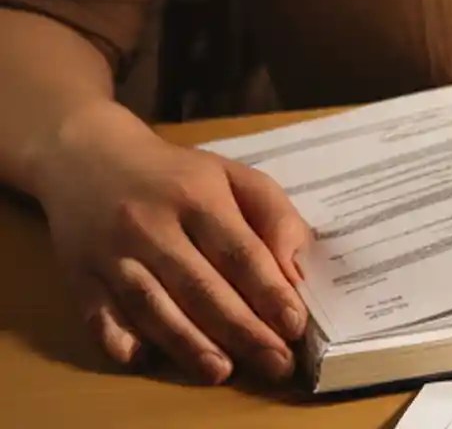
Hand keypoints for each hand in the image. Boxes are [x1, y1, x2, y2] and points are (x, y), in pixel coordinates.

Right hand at [30, 102, 309, 383]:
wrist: (88, 156)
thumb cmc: (177, 176)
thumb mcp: (233, 176)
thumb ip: (273, 216)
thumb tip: (296, 271)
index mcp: (197, 196)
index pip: (238, 251)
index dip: (267, 291)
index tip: (294, 325)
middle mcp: (152, 225)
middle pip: (200, 286)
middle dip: (242, 330)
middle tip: (275, 363)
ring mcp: (112, 252)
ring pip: (152, 305)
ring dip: (188, 343)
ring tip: (221, 371)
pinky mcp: (80, 275)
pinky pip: (98, 313)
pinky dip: (119, 337)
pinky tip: (143, 358)